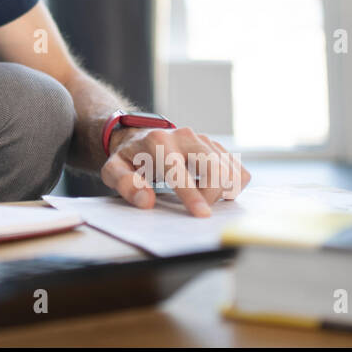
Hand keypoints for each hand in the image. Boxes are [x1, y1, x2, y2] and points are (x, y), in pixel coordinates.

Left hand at [100, 125, 250, 216]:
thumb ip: (125, 184)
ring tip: (198, 193)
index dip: (192, 195)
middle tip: (197, 206)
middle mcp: (185, 136)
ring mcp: (204, 140)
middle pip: (215, 169)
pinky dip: (231, 185)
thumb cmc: (128, 159)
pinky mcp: (216, 147)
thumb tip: (146, 201)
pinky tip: (210, 188)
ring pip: (230, 171)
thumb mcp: (113, 170)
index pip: (179, 171)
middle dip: (211, 195)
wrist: (139, 136)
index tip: (202, 215)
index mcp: (159, 142)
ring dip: (221, 191)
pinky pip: (238, 170)